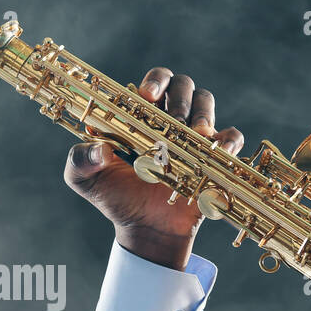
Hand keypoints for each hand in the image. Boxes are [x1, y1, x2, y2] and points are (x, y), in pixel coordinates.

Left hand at [63, 67, 244, 269]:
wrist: (145, 228)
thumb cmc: (115, 198)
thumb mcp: (85, 180)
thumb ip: (80, 161)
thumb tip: (98, 150)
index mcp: (140, 115)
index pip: (154, 83)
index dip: (156, 81)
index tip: (148, 96)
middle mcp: (168, 119)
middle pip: (184, 86)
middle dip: (180, 97)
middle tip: (174, 120)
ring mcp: (193, 136)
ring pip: (206, 103)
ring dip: (203, 113)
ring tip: (197, 134)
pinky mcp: (213, 156)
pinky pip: (231, 136)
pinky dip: (229, 139)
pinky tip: (219, 149)